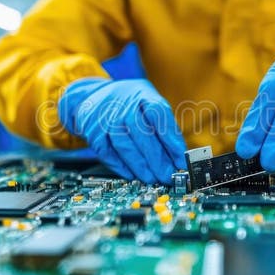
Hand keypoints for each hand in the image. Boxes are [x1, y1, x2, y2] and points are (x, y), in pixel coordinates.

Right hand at [58, 78, 186, 182]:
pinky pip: (107, 153)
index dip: (171, 139)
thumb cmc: (131, 104)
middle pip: (142, 133)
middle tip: (168, 175)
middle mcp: (123, 105)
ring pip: (124, 145)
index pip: (159, 115)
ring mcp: (106, 118)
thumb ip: (164, 125)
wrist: (96, 96)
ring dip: (139, 165)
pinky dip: (120, 166)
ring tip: (152, 178)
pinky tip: (132, 175)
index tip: (180, 158)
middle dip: (157, 158)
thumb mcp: (149, 103)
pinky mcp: (93, 133)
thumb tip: (178, 156)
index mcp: (143, 96)